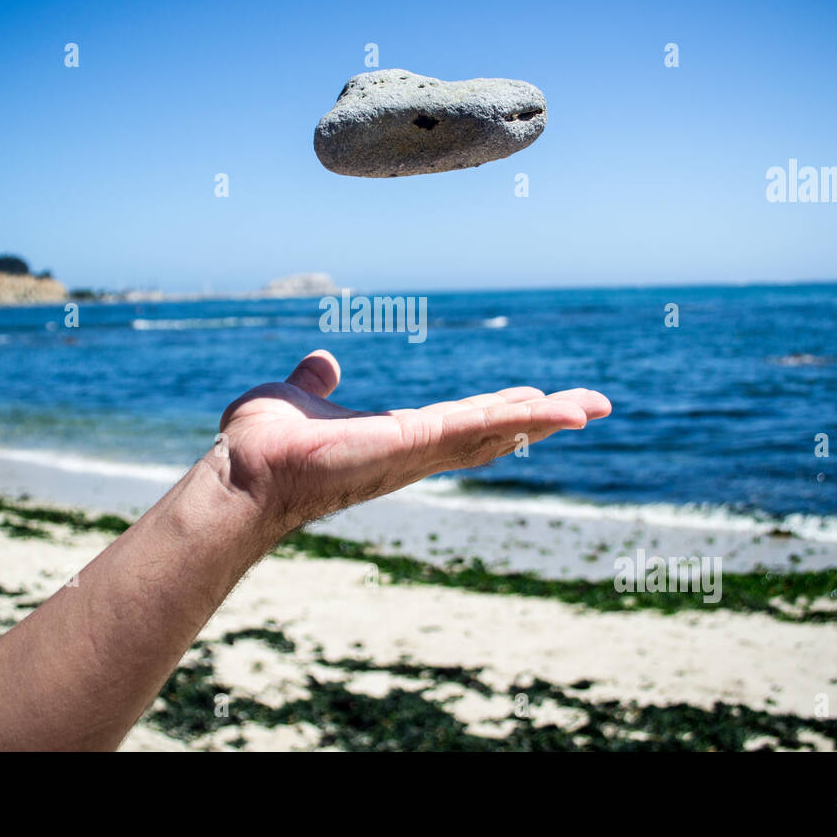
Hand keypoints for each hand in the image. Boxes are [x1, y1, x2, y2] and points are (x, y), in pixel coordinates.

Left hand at [213, 350, 610, 534]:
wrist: (243, 474)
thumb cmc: (263, 447)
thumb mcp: (296, 398)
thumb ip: (314, 384)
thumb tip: (322, 362)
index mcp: (396, 437)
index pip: (461, 421)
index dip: (500, 410)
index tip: (536, 397)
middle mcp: (416, 451)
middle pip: (493, 431)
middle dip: (542, 418)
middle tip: (590, 407)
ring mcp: (419, 451)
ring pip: (497, 430)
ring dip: (547, 417)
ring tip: (593, 406)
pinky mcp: (414, 444)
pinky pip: (479, 427)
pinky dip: (524, 418)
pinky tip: (562, 409)